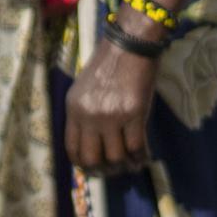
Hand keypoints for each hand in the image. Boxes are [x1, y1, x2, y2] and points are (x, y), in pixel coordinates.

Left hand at [64, 32, 160, 172]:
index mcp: (73, 109)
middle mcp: (89, 116)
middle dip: (103, 170)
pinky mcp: (134, 114)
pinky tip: (144, 159)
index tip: (92, 169)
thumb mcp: (83, 88)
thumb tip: (92, 140)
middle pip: (92, 158)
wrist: (130, 44)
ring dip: (124, 165)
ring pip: (115, 156)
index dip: (82, 164)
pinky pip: (136, 146)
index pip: (72, 148)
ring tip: (130, 165)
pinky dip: (140, 157)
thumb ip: (84, 113)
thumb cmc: (108, 63)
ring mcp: (111, 116)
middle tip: (113, 172)